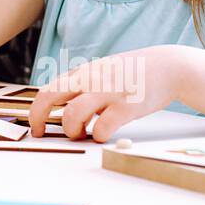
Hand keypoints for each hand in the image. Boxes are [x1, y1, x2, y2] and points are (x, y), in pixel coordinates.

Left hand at [28, 46, 188, 141]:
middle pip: (50, 96)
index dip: (36, 111)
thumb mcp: (102, 72)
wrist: (167, 67)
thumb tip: (63, 109)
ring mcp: (107, 91)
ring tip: (81, 133)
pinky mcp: (126, 106)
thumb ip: (83, 86)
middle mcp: (90, 79)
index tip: (36, 126)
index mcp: (83, 73)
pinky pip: (102, 128)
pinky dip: (98, 136)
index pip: (48, 90)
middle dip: (39, 117)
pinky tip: (103, 134)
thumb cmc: (132, 74)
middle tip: (42, 133)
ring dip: (71, 130)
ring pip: (72, 114)